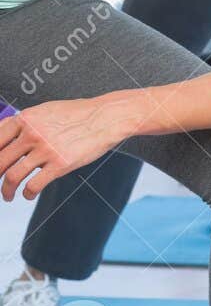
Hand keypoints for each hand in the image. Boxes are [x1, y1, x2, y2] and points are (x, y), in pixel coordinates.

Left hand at [0, 100, 125, 200]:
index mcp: (26, 118)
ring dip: (6, 191)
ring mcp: (45, 150)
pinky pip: (34, 185)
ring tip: (8, 196)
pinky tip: (29, 194)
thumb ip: (26, 122)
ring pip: (13, 176)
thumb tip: (5, 132)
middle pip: (0, 161)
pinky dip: (28, 194)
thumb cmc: (79, 114)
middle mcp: (32, 134)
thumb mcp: (47, 110)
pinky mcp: (60, 165)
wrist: (106, 118)